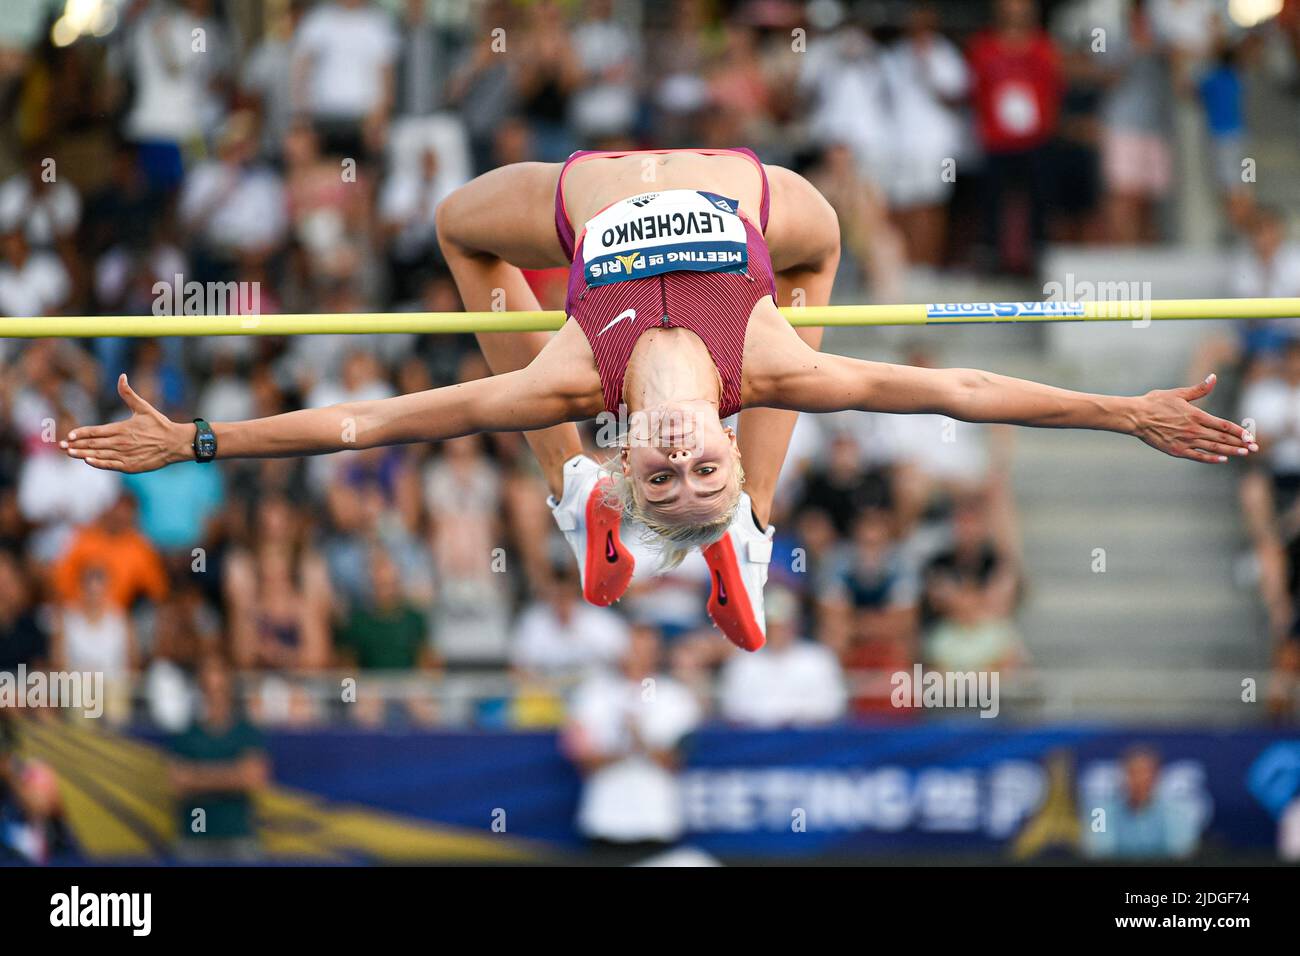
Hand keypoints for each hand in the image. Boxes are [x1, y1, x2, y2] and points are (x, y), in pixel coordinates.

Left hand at [61, 374, 190, 472]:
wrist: (176, 443)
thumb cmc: (160, 425)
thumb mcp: (144, 407)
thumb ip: (128, 393)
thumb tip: (122, 376)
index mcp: (121, 428)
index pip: (96, 431)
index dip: (81, 433)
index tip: (69, 435)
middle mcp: (121, 442)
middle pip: (93, 444)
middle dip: (76, 445)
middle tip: (61, 446)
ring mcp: (125, 455)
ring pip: (99, 454)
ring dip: (82, 454)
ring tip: (70, 453)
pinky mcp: (131, 465)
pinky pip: (110, 464)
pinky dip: (98, 463)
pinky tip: (88, 461)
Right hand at [1131, 374, 1257, 463]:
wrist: (1136, 417)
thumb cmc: (1154, 403)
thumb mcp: (1178, 393)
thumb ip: (1199, 389)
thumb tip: (1213, 378)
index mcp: (1196, 415)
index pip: (1223, 424)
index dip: (1239, 431)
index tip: (1250, 436)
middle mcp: (1194, 429)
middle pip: (1222, 438)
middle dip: (1240, 443)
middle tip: (1254, 448)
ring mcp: (1186, 441)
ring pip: (1213, 448)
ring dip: (1231, 451)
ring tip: (1244, 454)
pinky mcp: (1177, 450)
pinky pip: (1198, 456)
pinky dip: (1211, 458)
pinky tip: (1222, 459)